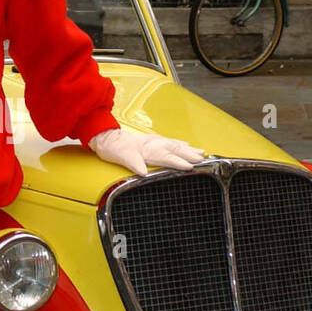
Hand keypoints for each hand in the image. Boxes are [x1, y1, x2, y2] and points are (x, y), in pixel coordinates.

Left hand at [89, 127, 204, 177]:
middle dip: (191, 155)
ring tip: (202, 153)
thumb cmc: (115, 148)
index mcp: (149, 148)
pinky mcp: (153, 141)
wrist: (107, 138)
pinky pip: (171, 142)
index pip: (167, 157)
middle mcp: (154, 144)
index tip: (191, 166)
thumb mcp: (122, 157)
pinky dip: (181, 144)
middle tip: (204, 160)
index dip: (179, 162)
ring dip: (189, 149)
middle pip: (176, 150)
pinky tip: (186, 145)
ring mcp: (155, 141)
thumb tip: (142, 172)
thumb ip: (134, 163)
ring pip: (176, 145)